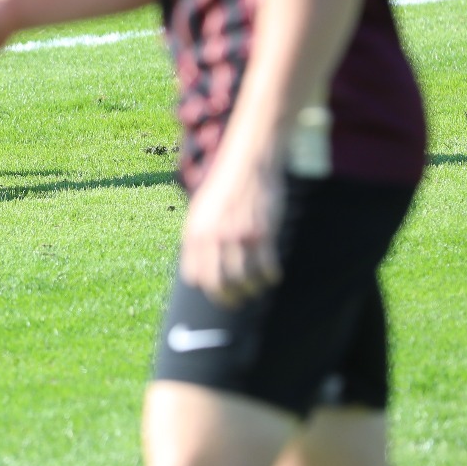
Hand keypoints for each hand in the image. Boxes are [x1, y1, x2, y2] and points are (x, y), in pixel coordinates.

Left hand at [179, 158, 283, 307]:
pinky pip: (266, 268)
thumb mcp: (201, 211)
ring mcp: (238, 236)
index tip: (217, 290)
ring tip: (255, 288)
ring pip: (244, 280)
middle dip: (228, 299)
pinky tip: (272, 275)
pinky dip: (270, 276)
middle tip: (236, 302)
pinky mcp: (262, 233)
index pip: (195, 276)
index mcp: (195, 232)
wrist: (247, 163)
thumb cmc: (225, 189)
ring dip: (251, 290)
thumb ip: (198, 239)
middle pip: (218, 284)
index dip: (206, 286)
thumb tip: (197, 272)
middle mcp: (214, 237)